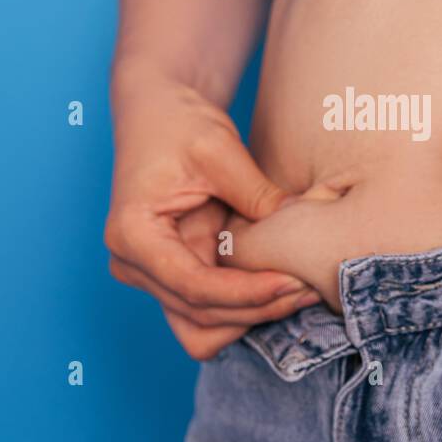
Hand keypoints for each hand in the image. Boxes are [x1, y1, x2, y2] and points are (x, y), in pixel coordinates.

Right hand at [104, 73, 317, 359]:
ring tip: (297, 292)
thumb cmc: (180, 123)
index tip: (292, 283)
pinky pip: (209, 310)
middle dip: (256, 309)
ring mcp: (151, 274)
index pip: (193, 286)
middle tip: (309, 289)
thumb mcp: (219, 150)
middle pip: (198, 316)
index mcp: (133, 235)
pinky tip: (280, 286)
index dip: (246, 294)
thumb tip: (301, 228)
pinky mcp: (174, 274)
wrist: (160, 113)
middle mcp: (133, 264)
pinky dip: (243, 308)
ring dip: (249, 318)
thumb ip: (255, 194)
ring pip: (201, 328)